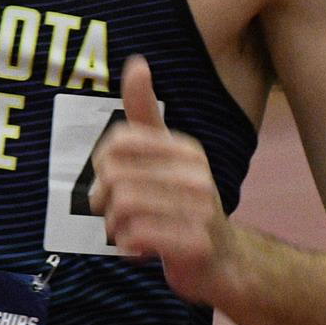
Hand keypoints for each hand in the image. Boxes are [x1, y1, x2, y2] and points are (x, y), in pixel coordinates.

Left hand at [88, 55, 239, 304]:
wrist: (223, 263)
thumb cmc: (182, 207)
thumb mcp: (164, 156)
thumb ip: (144, 113)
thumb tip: (138, 61)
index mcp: (186, 150)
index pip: (117, 143)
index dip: (102, 166)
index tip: (113, 182)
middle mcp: (197, 175)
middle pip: (114, 176)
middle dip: (103, 201)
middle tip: (114, 215)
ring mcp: (201, 210)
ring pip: (122, 207)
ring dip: (114, 227)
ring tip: (127, 233)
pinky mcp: (196, 244)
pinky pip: (136, 237)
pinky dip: (126, 248)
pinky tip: (140, 251)